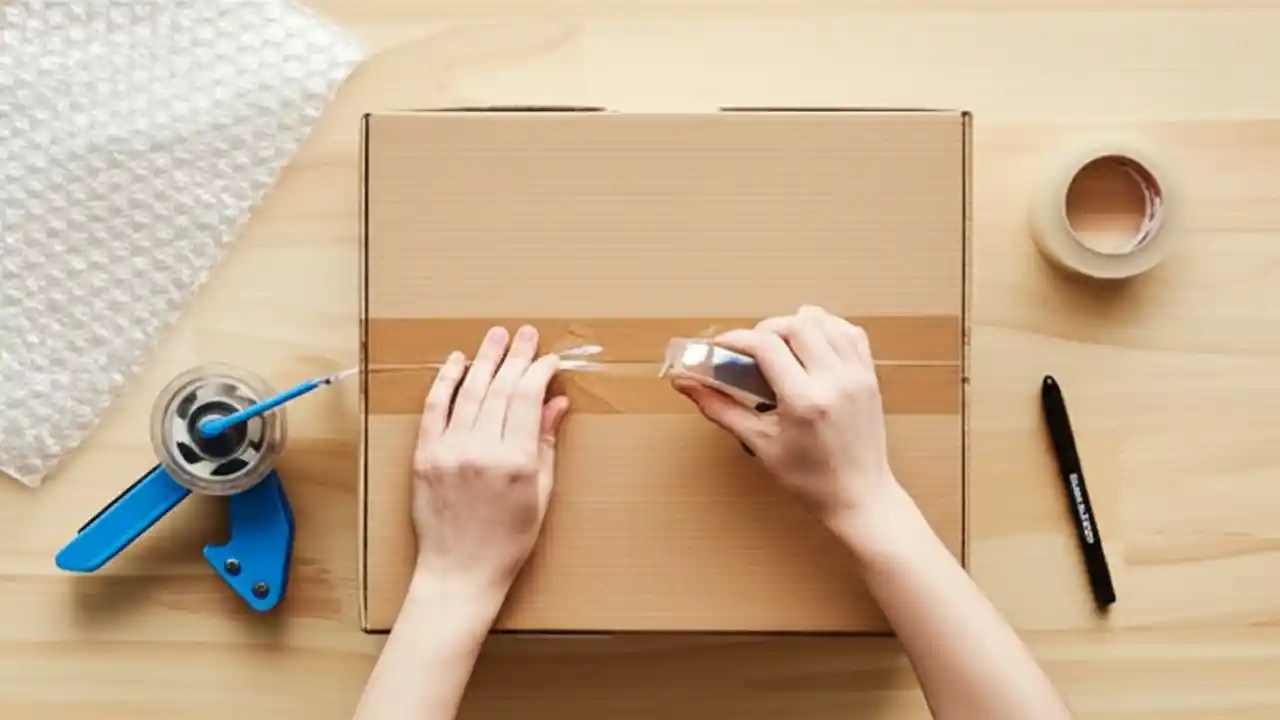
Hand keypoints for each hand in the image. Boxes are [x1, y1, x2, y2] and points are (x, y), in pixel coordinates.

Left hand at [410, 325, 570, 607]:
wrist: (460, 571)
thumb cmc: (508, 541)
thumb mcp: (541, 494)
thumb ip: (547, 443)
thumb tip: (557, 403)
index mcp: (517, 462)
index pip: (528, 399)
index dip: (539, 372)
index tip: (548, 359)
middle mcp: (481, 451)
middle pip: (501, 389)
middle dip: (516, 357)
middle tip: (526, 333)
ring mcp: (449, 452)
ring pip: (470, 392)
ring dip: (485, 360)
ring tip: (496, 336)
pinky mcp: (424, 456)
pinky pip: (435, 408)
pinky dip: (446, 381)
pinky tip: (457, 361)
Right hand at [675, 306, 897, 530]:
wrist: (859, 496)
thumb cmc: (809, 479)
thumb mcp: (759, 444)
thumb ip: (721, 409)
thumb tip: (685, 385)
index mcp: (805, 401)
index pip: (767, 346)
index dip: (738, 338)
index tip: (722, 346)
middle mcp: (834, 381)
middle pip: (797, 325)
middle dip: (767, 328)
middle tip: (752, 349)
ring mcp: (857, 376)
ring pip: (825, 321)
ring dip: (797, 323)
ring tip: (781, 344)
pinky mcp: (870, 377)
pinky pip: (850, 333)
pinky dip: (828, 328)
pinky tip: (812, 344)